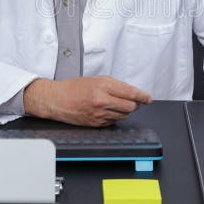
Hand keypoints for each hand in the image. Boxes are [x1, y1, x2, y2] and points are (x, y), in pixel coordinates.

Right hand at [22, 76, 151, 125]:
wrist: (56, 99)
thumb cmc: (74, 88)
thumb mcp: (97, 80)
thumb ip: (116, 86)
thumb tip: (133, 94)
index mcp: (103, 86)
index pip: (131, 93)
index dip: (142, 96)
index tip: (147, 98)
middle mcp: (102, 100)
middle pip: (130, 107)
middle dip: (134, 104)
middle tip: (132, 101)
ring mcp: (99, 114)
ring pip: (123, 116)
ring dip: (124, 111)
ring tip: (115, 104)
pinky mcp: (96, 124)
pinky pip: (113, 122)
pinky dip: (114, 117)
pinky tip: (106, 111)